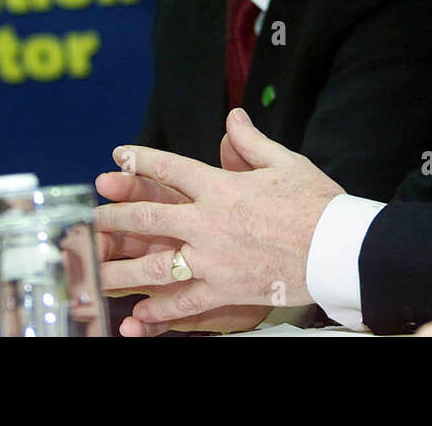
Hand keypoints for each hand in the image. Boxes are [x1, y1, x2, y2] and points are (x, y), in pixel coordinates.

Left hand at [93, 108, 343, 331]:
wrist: (336, 248)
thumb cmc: (316, 202)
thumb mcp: (285, 162)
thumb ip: (251, 142)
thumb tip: (233, 117)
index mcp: (222, 187)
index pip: (171, 167)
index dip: (141, 160)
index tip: (118, 156)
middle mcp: (209, 222)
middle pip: (149, 217)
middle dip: (117, 218)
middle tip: (94, 220)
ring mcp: (214, 258)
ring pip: (156, 265)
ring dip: (121, 270)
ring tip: (97, 272)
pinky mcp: (226, 289)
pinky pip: (186, 302)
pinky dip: (161, 311)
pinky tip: (140, 314)